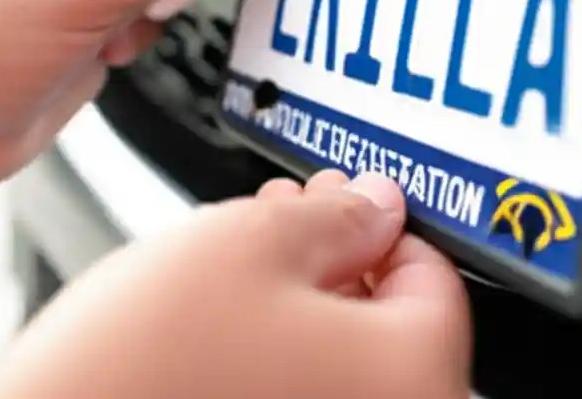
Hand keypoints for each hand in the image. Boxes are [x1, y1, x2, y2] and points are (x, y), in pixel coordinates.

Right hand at [0, 171, 472, 398]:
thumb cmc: (140, 368)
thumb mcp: (251, 239)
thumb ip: (338, 214)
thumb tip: (377, 205)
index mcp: (412, 377)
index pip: (440, 278)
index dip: (385, 222)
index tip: (347, 201)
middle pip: (392, 324)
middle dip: (339, 257)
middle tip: (289, 218)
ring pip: (343, 362)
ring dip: (307, 302)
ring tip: (243, 260)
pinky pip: (305, 395)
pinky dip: (280, 356)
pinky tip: (228, 320)